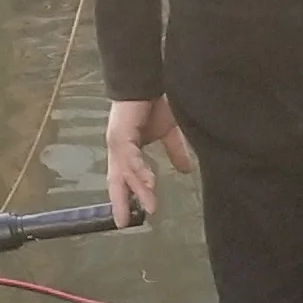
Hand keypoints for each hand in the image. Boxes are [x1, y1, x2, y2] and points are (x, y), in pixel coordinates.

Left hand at [106, 95, 192, 223]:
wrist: (151, 79)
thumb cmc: (156, 102)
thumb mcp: (169, 133)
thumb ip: (175, 152)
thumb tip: (185, 171)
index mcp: (128, 150)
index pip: (125, 178)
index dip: (126, 197)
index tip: (131, 217)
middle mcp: (119, 149)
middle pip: (117, 181)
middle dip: (121, 202)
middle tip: (124, 223)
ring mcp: (117, 141)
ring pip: (125, 172)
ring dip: (137, 191)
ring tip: (149, 208)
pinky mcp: (120, 133)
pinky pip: (130, 157)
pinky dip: (138, 171)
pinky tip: (149, 183)